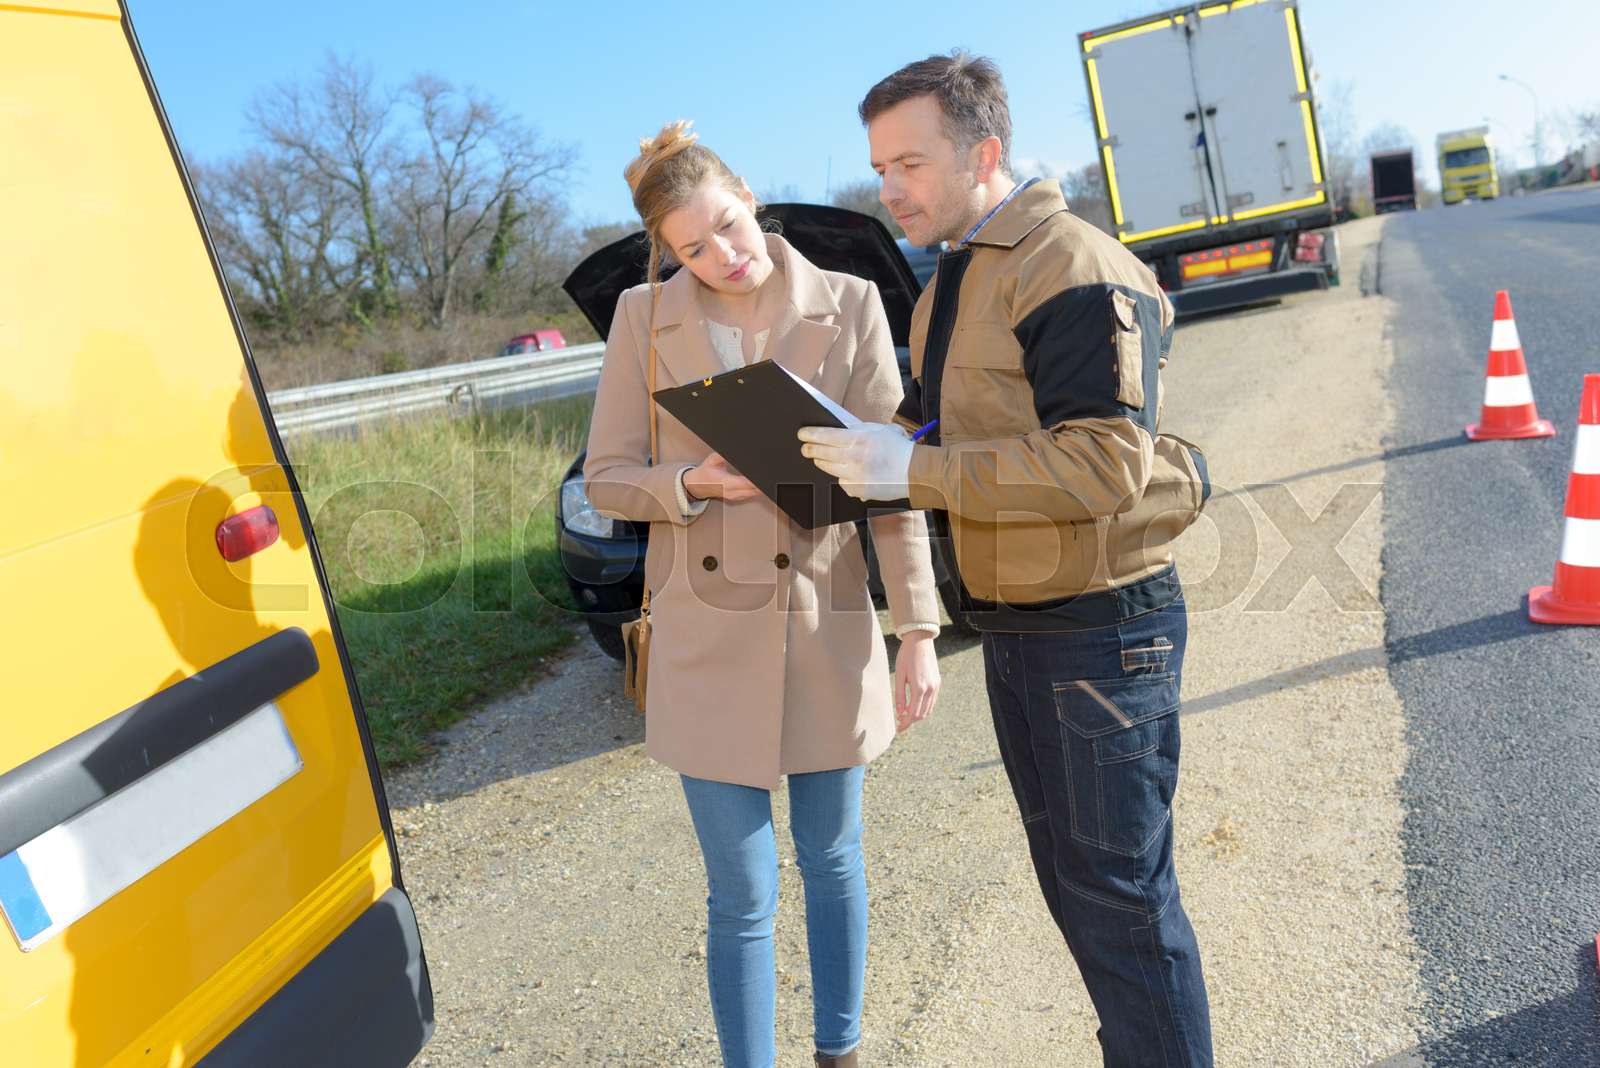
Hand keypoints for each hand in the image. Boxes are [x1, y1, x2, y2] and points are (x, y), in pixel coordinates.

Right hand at [684, 452, 760, 501]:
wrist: (698, 485)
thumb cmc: (705, 473)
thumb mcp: (712, 460)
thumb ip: (722, 455)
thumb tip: (730, 450)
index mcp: (725, 483)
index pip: (745, 483)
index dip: (754, 480)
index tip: (762, 473)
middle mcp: (731, 492)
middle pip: (753, 490)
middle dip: (761, 482)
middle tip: (768, 473)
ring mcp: (735, 497)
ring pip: (754, 493)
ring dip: (760, 486)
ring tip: (766, 477)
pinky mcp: (738, 498)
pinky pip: (751, 495)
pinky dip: (757, 489)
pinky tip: (759, 482)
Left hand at [797, 422, 913, 500]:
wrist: (916, 472)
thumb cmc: (898, 448)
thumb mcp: (879, 430)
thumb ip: (858, 430)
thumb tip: (836, 428)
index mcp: (860, 438)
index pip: (826, 435)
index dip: (810, 435)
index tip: (801, 434)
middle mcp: (855, 457)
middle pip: (823, 453)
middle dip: (810, 450)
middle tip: (804, 449)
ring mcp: (856, 475)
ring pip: (829, 469)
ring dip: (822, 463)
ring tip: (819, 459)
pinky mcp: (858, 490)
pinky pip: (842, 483)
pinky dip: (843, 478)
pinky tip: (847, 474)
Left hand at [893, 630, 939, 732]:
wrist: (920, 641)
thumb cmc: (906, 657)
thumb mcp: (899, 675)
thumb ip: (899, 695)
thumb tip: (900, 712)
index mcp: (919, 688)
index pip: (913, 714)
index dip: (905, 723)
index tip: (898, 729)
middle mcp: (930, 689)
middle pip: (922, 714)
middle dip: (911, 720)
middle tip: (900, 721)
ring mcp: (935, 686)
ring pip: (928, 709)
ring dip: (918, 714)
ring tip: (906, 714)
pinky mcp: (938, 682)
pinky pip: (932, 701)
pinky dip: (924, 707)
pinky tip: (914, 705)